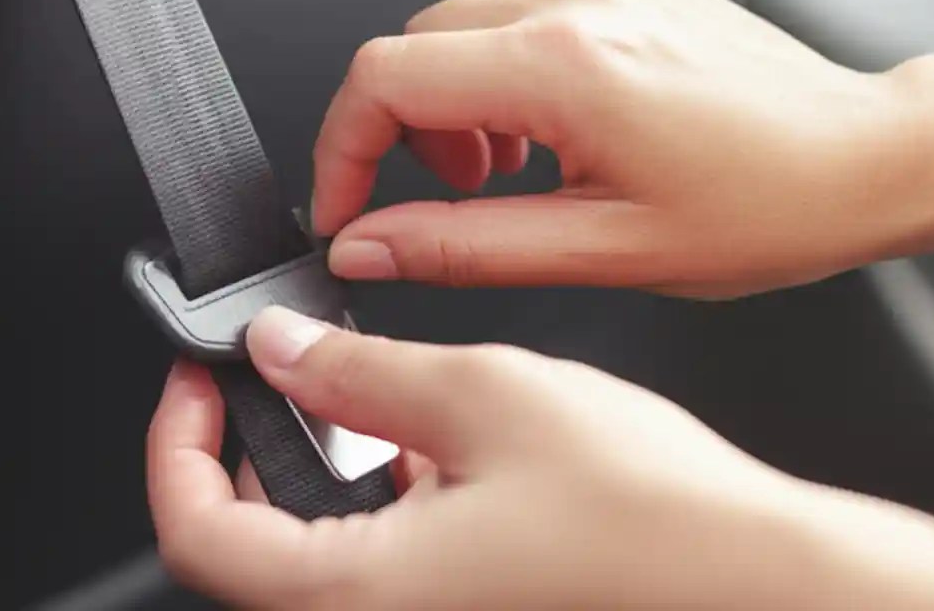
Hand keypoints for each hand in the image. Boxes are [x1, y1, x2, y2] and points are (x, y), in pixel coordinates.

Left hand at [146, 308, 933, 609]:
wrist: (757, 580)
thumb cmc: (650, 514)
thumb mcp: (483, 399)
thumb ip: (360, 373)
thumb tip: (280, 348)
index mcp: (362, 594)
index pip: (197, 532)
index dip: (176, 446)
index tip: (197, 380)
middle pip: (249, 545)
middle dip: (251, 450)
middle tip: (272, 377)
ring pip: (316, 550)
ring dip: (321, 470)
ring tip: (372, 402)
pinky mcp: (463, 607)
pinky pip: (381, 562)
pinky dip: (380, 499)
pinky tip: (435, 450)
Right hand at [311, 0, 933, 297]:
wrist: (857, 155)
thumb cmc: (764, 205)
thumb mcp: (599, 251)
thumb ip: (463, 247)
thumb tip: (370, 245)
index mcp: (563, 66)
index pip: (384, 79)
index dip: (343, 151)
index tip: (347, 206)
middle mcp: (573, 1)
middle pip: (408, 48)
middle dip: (403, 136)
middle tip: (461, 198)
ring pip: (452, 25)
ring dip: (450, 101)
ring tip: (513, 166)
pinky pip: (505, 6)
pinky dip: (492, 67)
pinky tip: (541, 121)